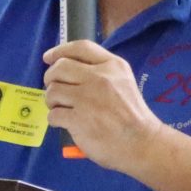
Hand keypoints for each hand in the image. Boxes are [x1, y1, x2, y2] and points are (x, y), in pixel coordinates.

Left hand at [42, 40, 165, 173]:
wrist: (141, 143)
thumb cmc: (132, 114)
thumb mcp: (124, 81)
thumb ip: (102, 71)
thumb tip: (68, 65)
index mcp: (112, 66)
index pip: (80, 48)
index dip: (60, 50)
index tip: (48, 58)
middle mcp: (99, 78)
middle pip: (60, 67)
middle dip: (50, 78)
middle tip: (55, 89)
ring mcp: (87, 99)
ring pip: (53, 91)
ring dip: (51, 100)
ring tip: (60, 107)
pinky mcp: (78, 119)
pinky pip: (54, 114)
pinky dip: (55, 119)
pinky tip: (64, 122)